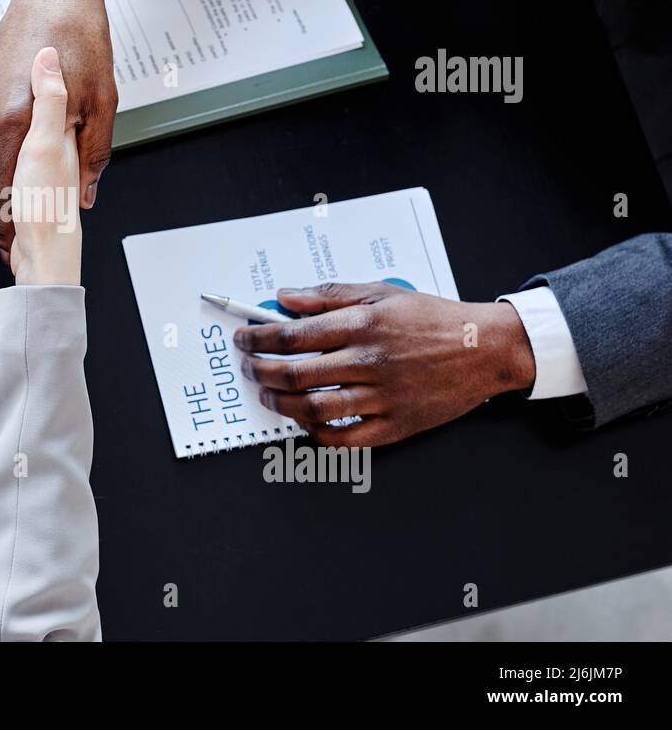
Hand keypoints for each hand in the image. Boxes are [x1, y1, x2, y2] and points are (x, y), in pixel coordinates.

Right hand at [0, 0, 115, 263]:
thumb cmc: (83, 39)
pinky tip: (1, 153)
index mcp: (20, 122)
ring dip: (1, 173)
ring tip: (13, 203)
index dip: (9, 226)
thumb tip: (86, 193)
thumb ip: (92, 153)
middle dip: (7, 206)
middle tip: (15, 238)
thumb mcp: (101, 103)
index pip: (6, 189)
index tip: (14, 251)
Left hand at [232, 282, 535, 446]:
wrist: (484, 349)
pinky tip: (304, 422)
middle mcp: (368, 362)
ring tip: (268, 395)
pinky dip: (316, 433)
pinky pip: (345, 437)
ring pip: (313, 409)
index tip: (244, 339)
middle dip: (260, 372)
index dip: (259, 338)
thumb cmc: (432, 319)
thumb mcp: (380, 292)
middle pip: (295, 374)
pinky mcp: (395, 424)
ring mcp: (382, 397)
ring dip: (280, 404)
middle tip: (248, 368)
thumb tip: (286, 297)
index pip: (292, 335)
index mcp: (362, 325)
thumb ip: (329, 296)